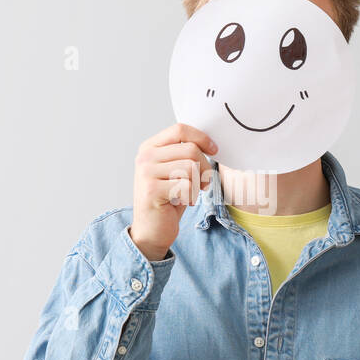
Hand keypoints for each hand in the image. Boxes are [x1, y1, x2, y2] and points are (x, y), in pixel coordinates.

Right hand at [129, 122, 216, 260]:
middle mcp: (145, 157)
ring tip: (190, 193)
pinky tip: (183, 202)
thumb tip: (210, 142)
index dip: (202, 138)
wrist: (152, 230)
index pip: (180, 129)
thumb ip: (184, 153)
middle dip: (204, 167)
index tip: (214, 150)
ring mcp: (146, 173)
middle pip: (190, 149)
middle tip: (202, 184)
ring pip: (190, 167)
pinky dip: (191, 196)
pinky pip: (186, 185)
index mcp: (150, 147)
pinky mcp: (152, 190)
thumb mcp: (175, 171)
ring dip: (197, 184)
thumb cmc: (168, 200)